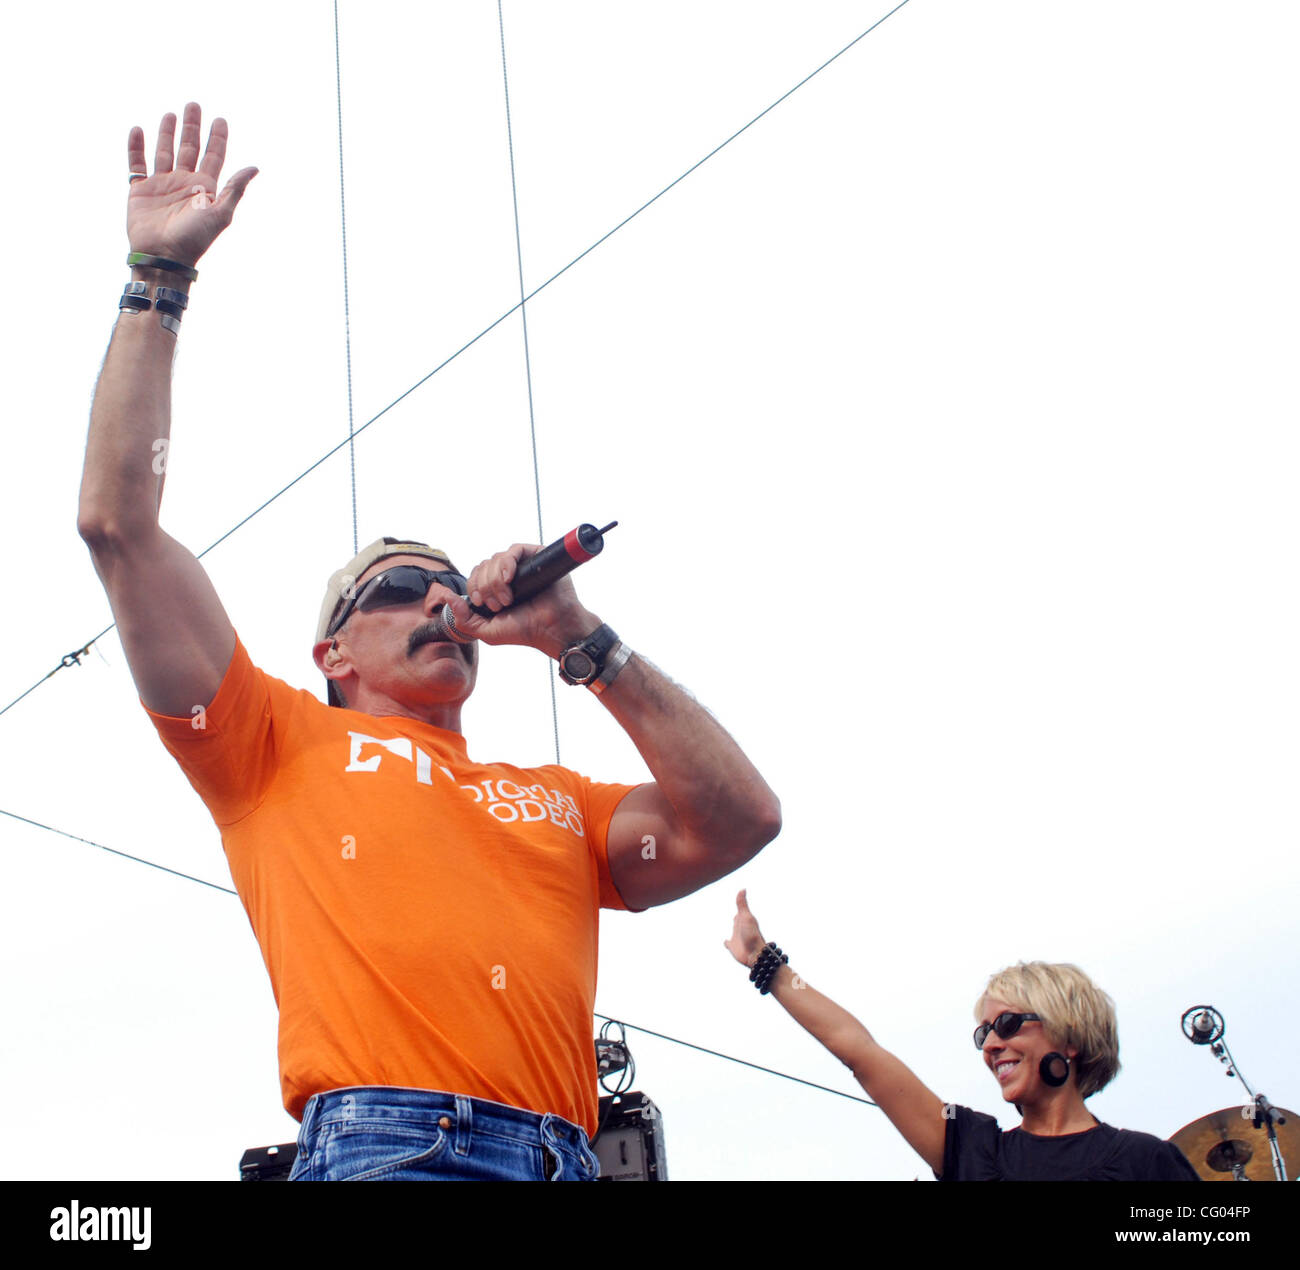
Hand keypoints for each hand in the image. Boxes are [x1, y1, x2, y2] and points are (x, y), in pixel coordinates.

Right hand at [126, 102, 257, 264]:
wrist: (163, 257)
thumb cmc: (194, 239)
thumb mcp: (220, 213)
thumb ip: (235, 189)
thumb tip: (254, 167)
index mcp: (205, 188)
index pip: (213, 156)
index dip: (217, 138)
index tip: (220, 119)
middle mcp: (184, 183)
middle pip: (189, 148)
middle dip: (192, 127)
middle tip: (194, 105)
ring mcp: (162, 185)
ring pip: (165, 151)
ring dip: (167, 133)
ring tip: (171, 114)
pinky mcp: (140, 190)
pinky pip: (137, 163)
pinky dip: (136, 147)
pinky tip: (138, 130)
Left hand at [443, 542, 600, 657]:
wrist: (551, 629)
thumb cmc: (525, 631)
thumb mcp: (485, 631)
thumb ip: (463, 618)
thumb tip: (446, 596)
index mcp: (496, 589)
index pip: (475, 576)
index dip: (474, 587)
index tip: (483, 604)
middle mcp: (509, 575)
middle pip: (483, 566)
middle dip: (485, 587)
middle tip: (498, 605)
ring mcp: (523, 566)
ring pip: (496, 559)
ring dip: (495, 580)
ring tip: (508, 598)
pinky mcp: (536, 558)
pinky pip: (514, 550)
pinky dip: (507, 563)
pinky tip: (509, 578)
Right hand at [724, 889, 766, 968]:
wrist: (755, 954)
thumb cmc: (752, 934)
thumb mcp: (746, 917)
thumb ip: (742, 904)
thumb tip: (743, 888)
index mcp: (743, 920)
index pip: (740, 911)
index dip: (739, 905)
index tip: (739, 898)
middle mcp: (740, 928)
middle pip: (737, 920)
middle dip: (736, 916)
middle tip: (736, 913)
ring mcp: (737, 938)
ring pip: (734, 931)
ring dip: (733, 928)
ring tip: (733, 923)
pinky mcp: (733, 947)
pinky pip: (729, 944)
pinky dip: (726, 942)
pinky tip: (725, 942)